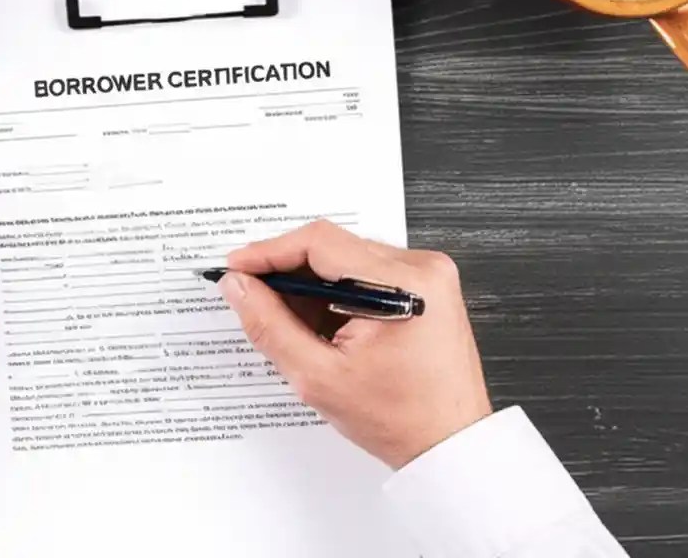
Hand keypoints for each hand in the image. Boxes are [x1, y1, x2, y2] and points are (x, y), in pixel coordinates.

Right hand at [217, 220, 490, 468]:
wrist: (448, 444)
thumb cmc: (399, 419)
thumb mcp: (317, 376)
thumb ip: (270, 325)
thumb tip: (239, 287)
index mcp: (403, 284)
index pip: (320, 242)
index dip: (270, 252)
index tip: (239, 267)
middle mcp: (422, 269)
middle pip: (333, 247)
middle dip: (289, 272)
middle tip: (255, 298)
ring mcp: (429, 276)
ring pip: (347, 258)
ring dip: (313, 284)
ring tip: (296, 324)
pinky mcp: (427, 288)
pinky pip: (367, 272)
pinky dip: (338, 292)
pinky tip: (325, 325)